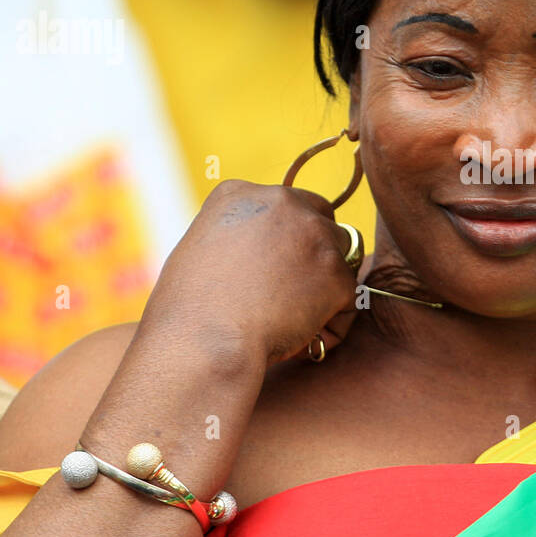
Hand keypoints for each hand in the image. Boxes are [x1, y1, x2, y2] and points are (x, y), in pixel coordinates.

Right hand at [142, 180, 359, 373]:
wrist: (204, 343)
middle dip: (315, 252)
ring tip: (295, 323)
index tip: (271, 269)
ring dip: (325, 287)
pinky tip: (306, 341)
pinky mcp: (336, 271)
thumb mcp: (197, 253)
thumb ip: (234, 239)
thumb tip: (253, 253)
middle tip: (296, 292)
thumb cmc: (187, 312)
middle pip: (320, 219)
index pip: (283, 204)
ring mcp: (314, 234)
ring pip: (340, 257)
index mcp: (240, 193)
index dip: (283, 239)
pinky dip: (332, 322)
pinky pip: (348, 298)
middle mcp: (282, 202)